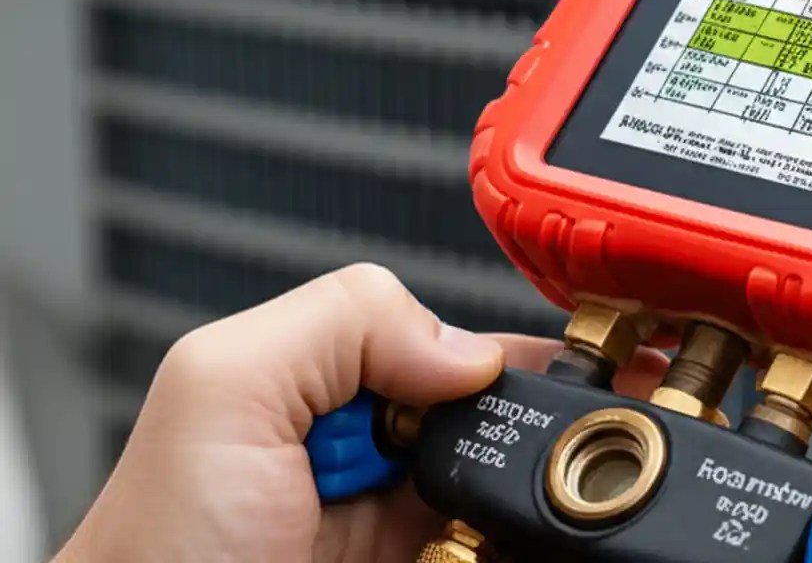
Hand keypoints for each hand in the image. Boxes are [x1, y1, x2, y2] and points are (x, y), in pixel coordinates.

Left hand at [51, 263, 668, 562]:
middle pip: (509, 428)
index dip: (534, 355)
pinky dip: (540, 543)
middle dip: (560, 433)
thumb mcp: (223, 388)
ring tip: (577, 507)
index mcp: (339, 387)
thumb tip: (469, 350)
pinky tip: (554, 541)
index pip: (464, 348)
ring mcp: (412, 531)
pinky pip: (507, 549)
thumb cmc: (159, 549)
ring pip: (521, 500)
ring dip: (557, 499)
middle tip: (602, 448)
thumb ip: (341, 320)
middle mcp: (383, 458)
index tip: (605, 366)